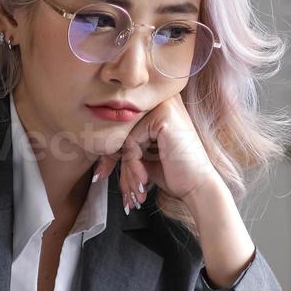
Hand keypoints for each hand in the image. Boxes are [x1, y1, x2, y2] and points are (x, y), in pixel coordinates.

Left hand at [92, 94, 220, 209]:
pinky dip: (134, 165)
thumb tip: (92, 144)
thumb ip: (124, 144)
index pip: (123, 125)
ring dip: (125, 169)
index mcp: (158, 106)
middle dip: (111, 161)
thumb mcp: (142, 156)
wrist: (198, 187)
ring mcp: (164, 105)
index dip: (109, 151)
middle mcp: (162, 99)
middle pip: (121, 129)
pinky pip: (132, 141)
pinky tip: (144, 180)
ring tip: (133, 191)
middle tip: (106, 181)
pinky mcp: (163, 116)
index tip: (101, 174)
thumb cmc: (174, 173)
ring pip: (125, 137)